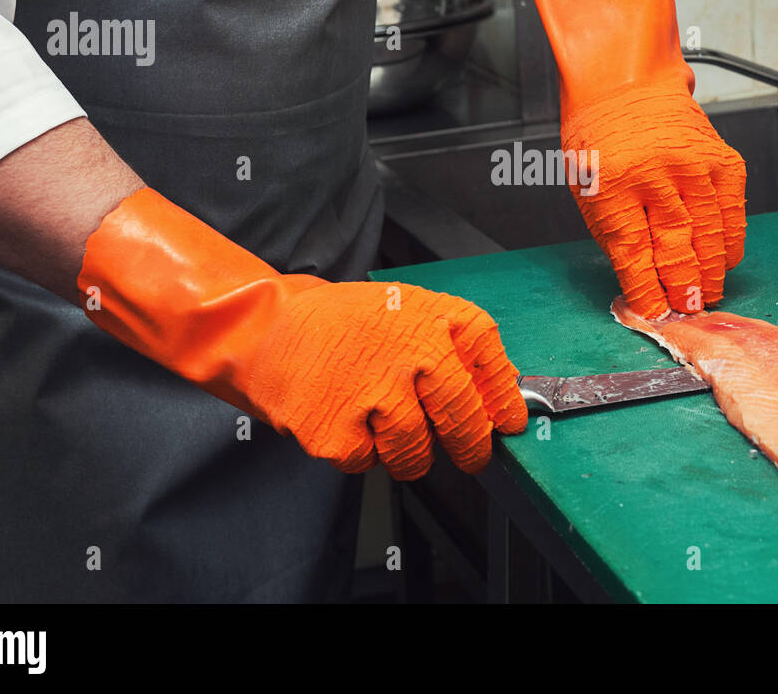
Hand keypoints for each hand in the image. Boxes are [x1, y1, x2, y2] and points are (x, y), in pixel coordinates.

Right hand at [245, 281, 526, 477]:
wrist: (267, 329)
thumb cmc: (342, 326)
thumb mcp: (406, 313)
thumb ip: (454, 350)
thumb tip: (500, 401)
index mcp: (431, 319)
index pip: (490, 364)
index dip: (503, 399)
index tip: (510, 422)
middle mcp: (410, 353)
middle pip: (464, 420)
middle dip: (471, 447)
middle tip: (469, 454)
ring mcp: (375, 395)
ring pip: (418, 453)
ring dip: (408, 452)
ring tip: (382, 422)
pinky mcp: (340, 433)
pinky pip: (370, 463)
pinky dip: (361, 452)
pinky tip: (345, 420)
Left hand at [525, 0, 747, 317]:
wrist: (624, 84)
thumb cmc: (600, 140)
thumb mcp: (588, 190)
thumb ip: (616, 237)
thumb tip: (644, 286)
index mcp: (612, 181)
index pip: (635, 251)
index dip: (648, 289)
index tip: (655, 313)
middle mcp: (656, 171)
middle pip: (678, 245)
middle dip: (684, 287)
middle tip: (689, 311)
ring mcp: (694, 164)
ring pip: (710, 233)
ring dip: (711, 271)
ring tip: (708, 295)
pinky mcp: (722, 160)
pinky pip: (732, 211)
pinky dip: (731, 241)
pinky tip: (724, 260)